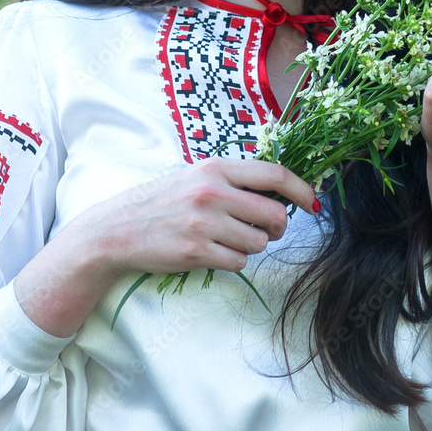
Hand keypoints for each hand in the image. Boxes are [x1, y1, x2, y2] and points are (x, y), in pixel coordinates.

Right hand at [98, 157, 317, 277]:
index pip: (274, 174)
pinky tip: (213, 252)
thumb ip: (233, 180)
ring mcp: (203, 223)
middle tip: (266, 230)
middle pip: (274, 214)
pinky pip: (238, 262)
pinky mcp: (196, 252)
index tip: (314, 203)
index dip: (301, 189)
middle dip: (277, 227)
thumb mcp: (196, 176)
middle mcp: (211, 192)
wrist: (117, 229)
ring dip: (251, 246)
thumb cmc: (162, 201)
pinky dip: (233, 261)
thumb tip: (279, 191)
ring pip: (258, 242)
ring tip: (227, 239)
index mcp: (215, 168)